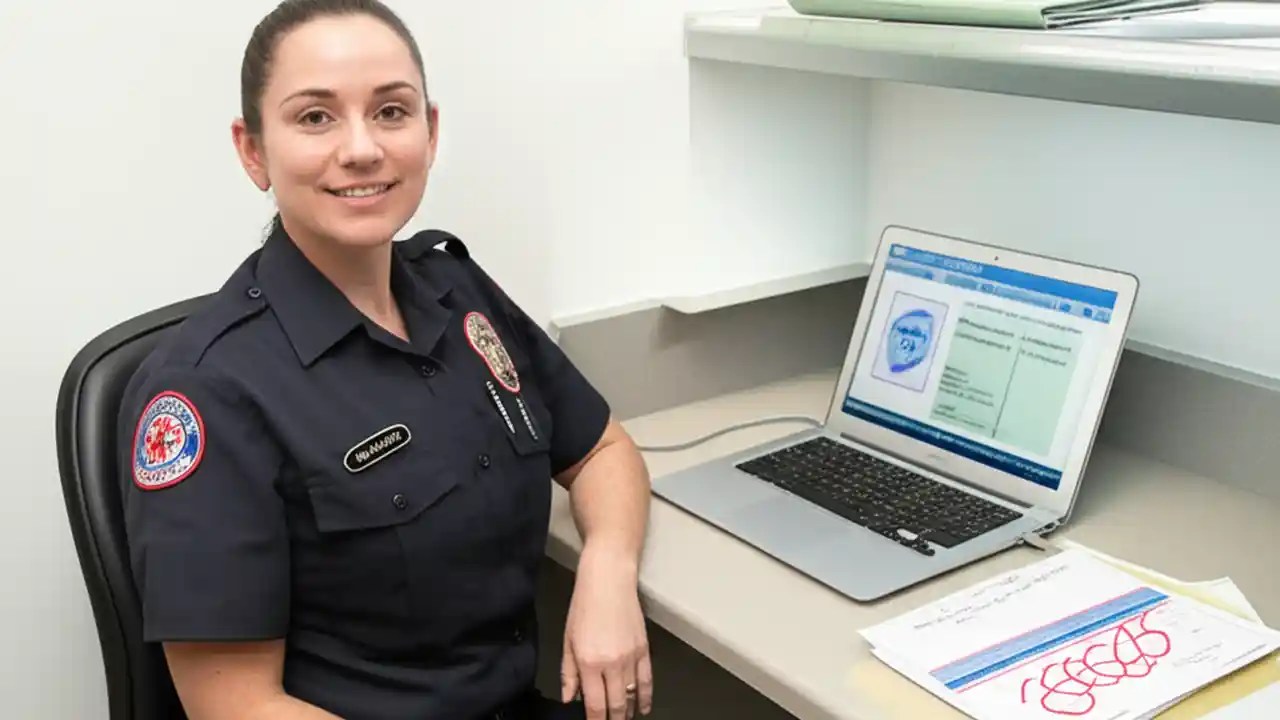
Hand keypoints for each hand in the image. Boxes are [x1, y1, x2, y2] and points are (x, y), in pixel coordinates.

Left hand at [561, 544, 652, 718]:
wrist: (608, 580)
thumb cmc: (584, 605)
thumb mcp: (567, 639)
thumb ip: (568, 672)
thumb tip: (569, 697)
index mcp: (589, 662)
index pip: (595, 704)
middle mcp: (612, 664)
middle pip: (616, 705)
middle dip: (613, 719)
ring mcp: (631, 658)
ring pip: (631, 695)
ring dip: (627, 712)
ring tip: (624, 719)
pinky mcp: (644, 649)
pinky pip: (647, 681)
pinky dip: (645, 697)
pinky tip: (642, 707)